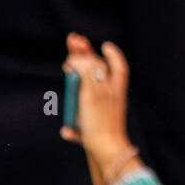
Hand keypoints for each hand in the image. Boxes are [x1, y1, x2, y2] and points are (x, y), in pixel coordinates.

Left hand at [60, 33, 132, 167]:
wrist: (108, 146)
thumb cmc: (103, 143)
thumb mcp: (90, 131)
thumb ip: (77, 131)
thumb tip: (66, 132)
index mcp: (118, 96)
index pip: (118, 69)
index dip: (112, 56)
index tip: (105, 46)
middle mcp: (113, 90)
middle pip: (101, 63)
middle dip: (88, 50)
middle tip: (76, 38)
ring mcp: (103, 91)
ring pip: (92, 65)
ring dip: (80, 53)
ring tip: (72, 44)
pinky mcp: (92, 93)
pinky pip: (84, 71)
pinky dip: (77, 63)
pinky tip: (69, 61)